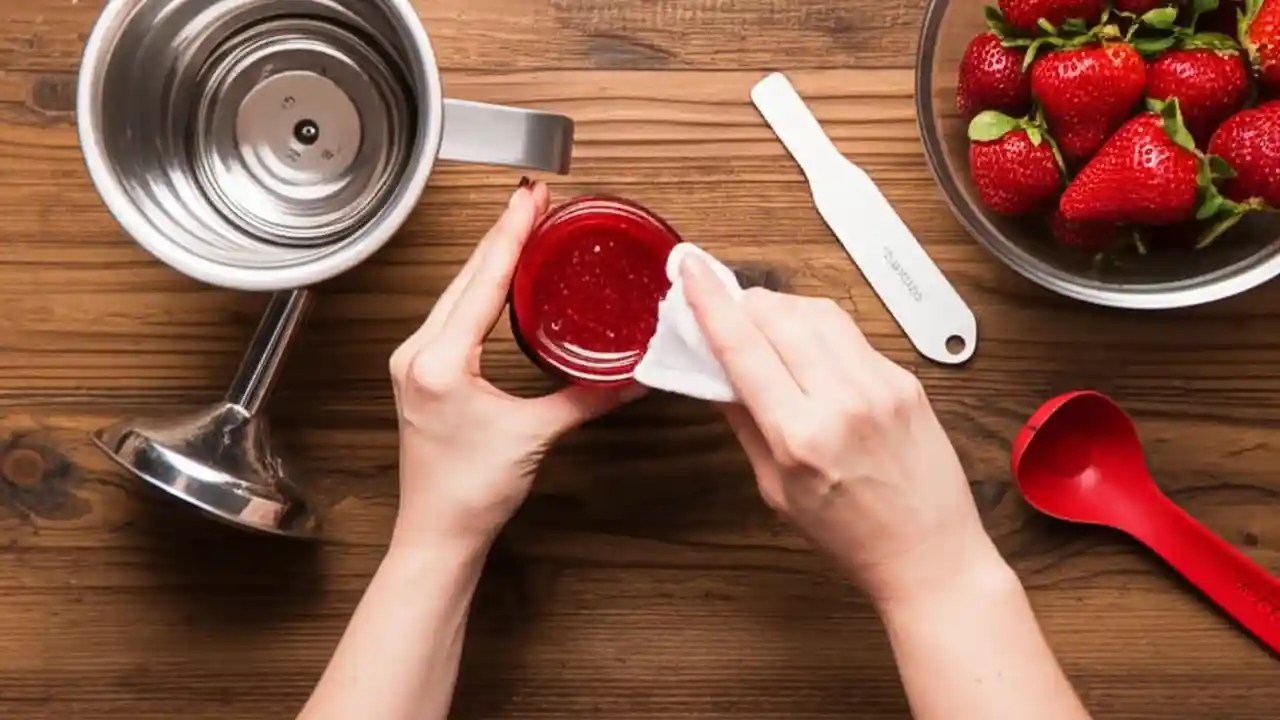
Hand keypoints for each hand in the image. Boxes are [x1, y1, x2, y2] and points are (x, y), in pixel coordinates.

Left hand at [388, 182, 637, 548]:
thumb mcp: (536, 435)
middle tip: (533, 198)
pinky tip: (497, 277)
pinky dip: (477, 288)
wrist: (439, 533)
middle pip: (466, 277)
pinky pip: (450, 314)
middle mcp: (417, 353)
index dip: (512, 234)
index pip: (484, 281)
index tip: (530, 199)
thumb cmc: (470, 492)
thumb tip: (630, 376)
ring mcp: (413, 361)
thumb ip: (586, 398)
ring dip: (489, 258)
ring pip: (455, 292)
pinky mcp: (419, 372)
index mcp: (440, 361)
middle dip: (503, 234)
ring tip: (521, 225)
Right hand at [682, 256, 1000, 605]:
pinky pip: (852, 334)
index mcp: (800, 437)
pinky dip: (820, 329)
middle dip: (745, 302)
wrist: (929, 553)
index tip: (691, 272)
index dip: (710, 302)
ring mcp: (880, 385)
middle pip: (780, 316)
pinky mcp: (906, 379)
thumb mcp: (777, 491)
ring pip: (818, 312)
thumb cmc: (853, 536)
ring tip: (765, 323)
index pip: (743, 348)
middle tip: (725, 307)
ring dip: (783, 307)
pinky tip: (809, 349)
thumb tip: (718, 376)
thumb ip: (745, 426)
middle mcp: (843, 401)